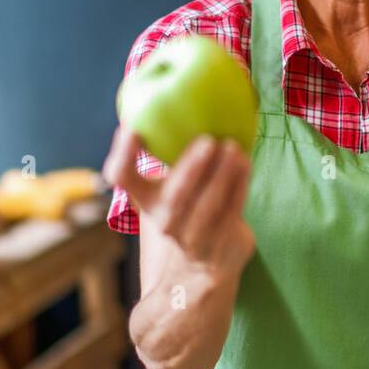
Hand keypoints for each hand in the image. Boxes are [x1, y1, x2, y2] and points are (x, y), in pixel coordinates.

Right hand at [103, 127, 255, 278]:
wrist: (198, 273)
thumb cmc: (186, 212)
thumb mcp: (169, 188)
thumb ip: (172, 153)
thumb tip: (182, 95)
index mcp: (145, 199)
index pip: (122, 177)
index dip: (123, 154)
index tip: (132, 127)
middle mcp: (164, 220)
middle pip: (174, 195)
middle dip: (191, 167)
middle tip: (208, 140)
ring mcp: (191, 238)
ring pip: (208, 205)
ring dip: (223, 175)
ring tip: (234, 149)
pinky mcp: (219, 245)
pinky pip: (231, 212)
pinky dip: (239, 186)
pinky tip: (246, 164)